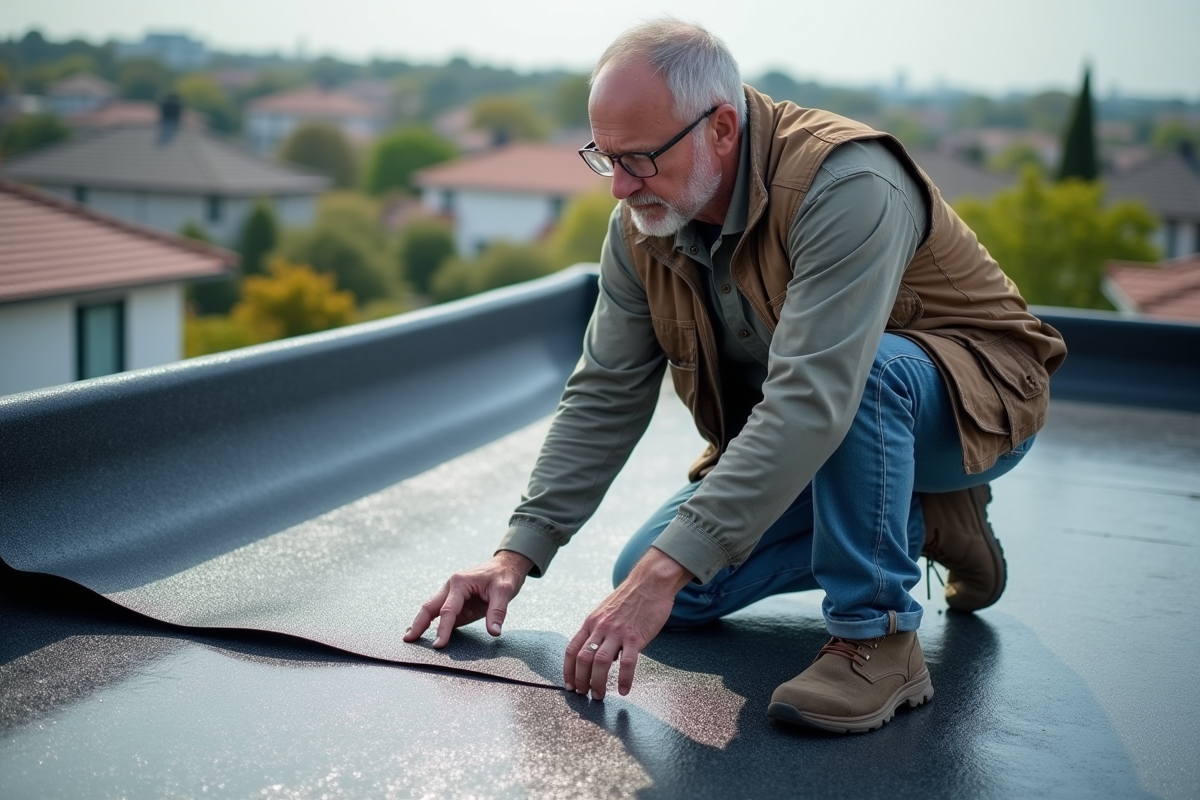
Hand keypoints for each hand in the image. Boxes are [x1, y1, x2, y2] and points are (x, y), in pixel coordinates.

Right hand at [403, 550, 533, 647]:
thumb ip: (497, 612)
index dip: (443, 629)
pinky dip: (432, 622)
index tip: (439, 645)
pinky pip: (442, 613)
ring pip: (432, 609)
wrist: (506, 565)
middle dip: (418, 623)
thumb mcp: (504, 592)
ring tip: (410, 637)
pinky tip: (423, 631)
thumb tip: (494, 632)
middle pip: (430, 607)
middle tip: (408, 639)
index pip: (448, 610)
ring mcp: (452, 594)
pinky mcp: (457, 602)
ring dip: (421, 622)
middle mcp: (451, 587)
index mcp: (460, 583)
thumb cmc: (504, 576)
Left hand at [564, 547, 692, 699]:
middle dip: (581, 681)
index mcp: (591, 622)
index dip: (568, 670)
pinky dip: (625, 679)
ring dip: (598, 683)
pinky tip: (625, 689)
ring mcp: (618, 632)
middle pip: (583, 659)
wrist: (650, 582)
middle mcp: (601, 627)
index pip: (572, 649)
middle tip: (584, 694)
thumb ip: (600, 631)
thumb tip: (603, 656)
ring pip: (601, 663)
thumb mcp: (606, 611)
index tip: (570, 685)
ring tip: (599, 695)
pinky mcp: (635, 637)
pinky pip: (628, 663)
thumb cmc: (630, 597)